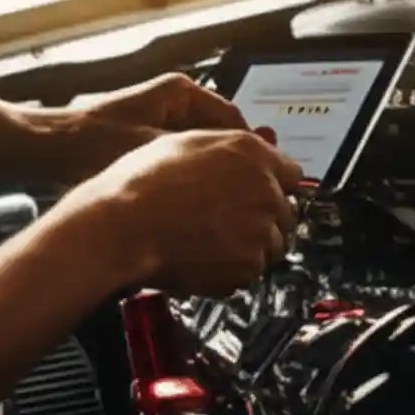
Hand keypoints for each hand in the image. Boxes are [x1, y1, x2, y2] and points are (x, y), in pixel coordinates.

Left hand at [43, 73, 250, 185]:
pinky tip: (194, 201)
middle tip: (246, 194)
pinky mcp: (149, 140)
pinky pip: (183, 159)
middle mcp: (175, 101)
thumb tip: (244, 157)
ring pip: (202, 150)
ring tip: (222, 200)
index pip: (234, 121)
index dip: (251, 153)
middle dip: (231, 165)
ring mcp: (162, 120)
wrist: (48, 148)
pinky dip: (190, 177)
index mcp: (181, 92)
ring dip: (210, 173)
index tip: (263, 179)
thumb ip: (201, 152)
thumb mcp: (152, 147)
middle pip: (220, 136)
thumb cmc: (91, 141)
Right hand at [74, 130, 302, 296]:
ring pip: (272, 245)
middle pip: (286, 213)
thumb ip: (228, 146)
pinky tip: (202, 256)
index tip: (260, 195)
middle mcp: (264, 190)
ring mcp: (259, 230)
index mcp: (251, 153)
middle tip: (227, 223)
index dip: (274, 185)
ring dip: (251, 246)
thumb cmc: (141, 183)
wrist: (122, 226)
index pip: (292, 173)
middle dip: (263, 219)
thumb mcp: (184, 143)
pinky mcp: (248, 266)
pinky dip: (232, 269)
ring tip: (211, 242)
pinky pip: (250, 271)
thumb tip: (252, 146)